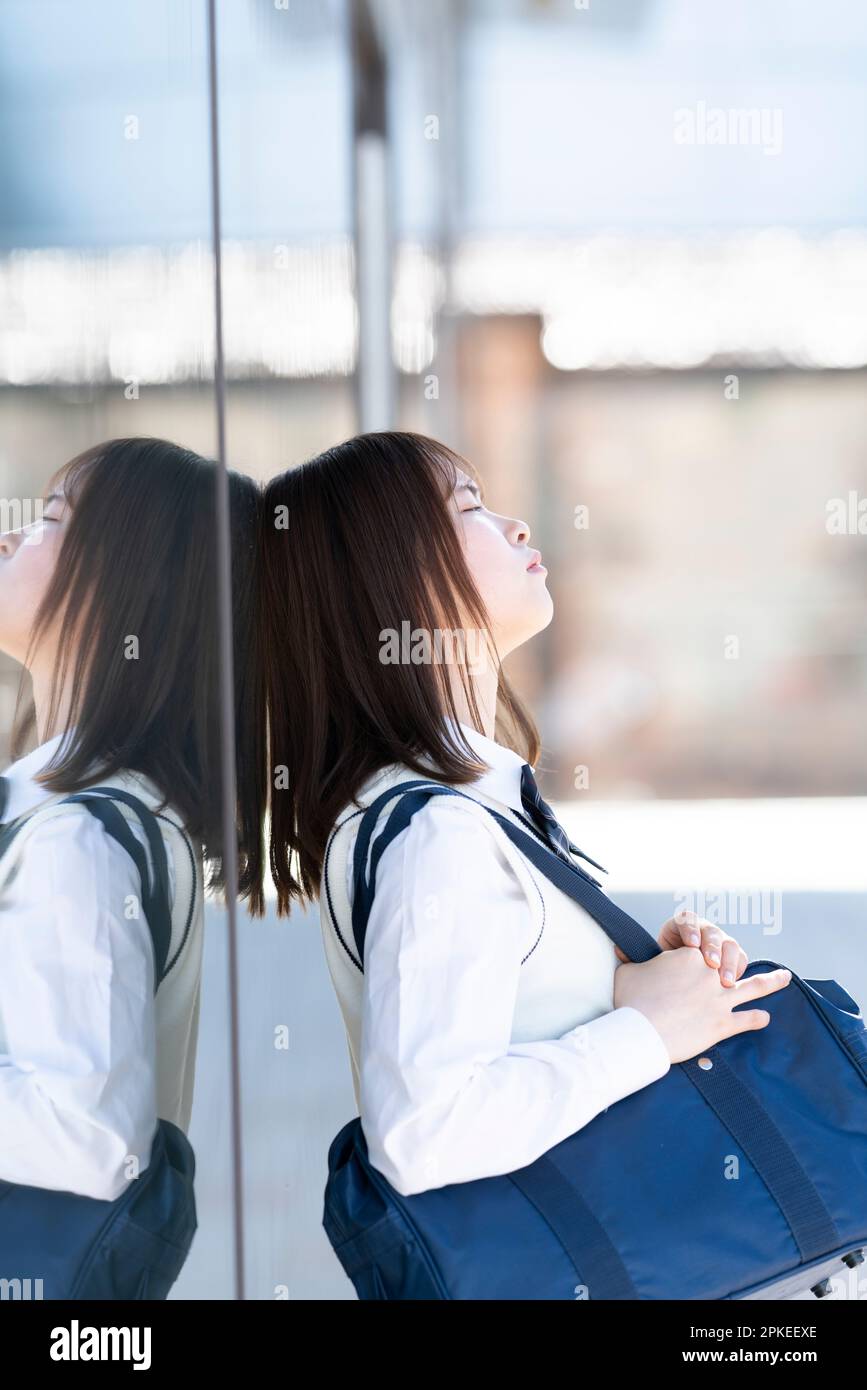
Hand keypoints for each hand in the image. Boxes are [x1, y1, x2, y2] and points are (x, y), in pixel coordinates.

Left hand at [613, 909, 748, 987]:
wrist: (676, 978)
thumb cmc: (662, 969)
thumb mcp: (649, 959)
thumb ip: (636, 954)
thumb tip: (617, 950)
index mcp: (682, 925)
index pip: (688, 920)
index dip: (691, 930)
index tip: (691, 945)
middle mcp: (704, 931)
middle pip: (713, 932)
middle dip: (713, 948)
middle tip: (710, 965)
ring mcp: (721, 944)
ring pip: (730, 946)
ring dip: (730, 962)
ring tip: (725, 981)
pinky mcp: (732, 959)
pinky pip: (741, 961)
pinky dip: (739, 971)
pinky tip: (733, 985)